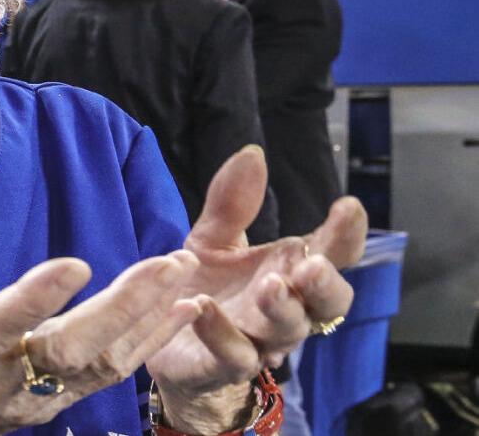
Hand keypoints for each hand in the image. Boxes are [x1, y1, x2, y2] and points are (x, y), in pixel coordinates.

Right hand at [0, 187, 204, 435]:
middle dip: (123, 306)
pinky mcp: (61, 402)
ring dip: (147, 317)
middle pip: (69, 349)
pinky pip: (112, 373)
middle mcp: (0, 381)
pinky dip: (150, 340)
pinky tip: (183, 307)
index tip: (75, 265)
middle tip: (168, 262)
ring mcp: (37, 397)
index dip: (33, 301)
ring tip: (181, 269)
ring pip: (101, 363)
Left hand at [147, 146, 367, 432]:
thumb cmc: (207, 286)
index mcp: (291, 272)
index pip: (332, 254)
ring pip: (285, 331)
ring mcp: (257, 341)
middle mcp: (285, 309)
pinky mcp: (220, 364)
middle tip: (312, 265)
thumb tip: (253, 152)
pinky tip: (203, 308)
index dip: (345, 234)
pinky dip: (220, 333)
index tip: (348, 206)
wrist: (167, 340)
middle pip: (326, 304)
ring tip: (269, 285)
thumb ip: (232, 202)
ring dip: (279, 308)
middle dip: (325, 284)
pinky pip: (232, 355)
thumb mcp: (213, 238)